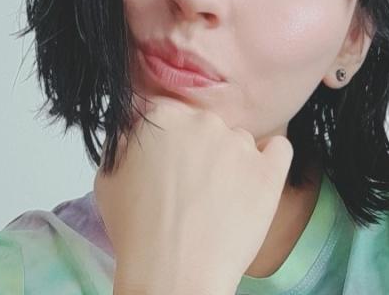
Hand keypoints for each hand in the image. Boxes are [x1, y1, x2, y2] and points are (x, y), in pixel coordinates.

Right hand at [93, 94, 293, 293]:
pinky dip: (271, 160)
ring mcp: (240, 143)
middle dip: (201, 151)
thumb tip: (138, 133)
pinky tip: (257, 181)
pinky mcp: (269, 168)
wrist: (173, 273)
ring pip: (240, 142)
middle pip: (207, 127)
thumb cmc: (138, 232)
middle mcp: (204, 121)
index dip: (171, 143)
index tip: (171, 165)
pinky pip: (279, 149)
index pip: (172, 115)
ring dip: (232, 162)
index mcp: (163, 116)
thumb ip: (126, 142)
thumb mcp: (109, 177)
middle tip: (192, 188)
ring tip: (219, 201)